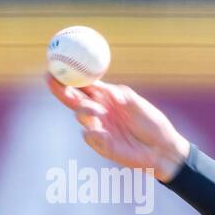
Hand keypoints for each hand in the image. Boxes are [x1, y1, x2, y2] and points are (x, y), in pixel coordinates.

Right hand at [46, 74, 190, 180]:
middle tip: (51, 78)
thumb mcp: (139, 105)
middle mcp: (99, 111)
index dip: (69, 75)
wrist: (164, 149)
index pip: (83, 84)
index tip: (58, 64)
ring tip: (98, 111)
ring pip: (80, 115)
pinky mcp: (102, 145)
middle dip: (59, 88)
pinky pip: (89, 137)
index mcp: (107, 98)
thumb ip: (123, 97)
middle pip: (73, 98)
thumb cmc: (153, 123)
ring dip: (84, 110)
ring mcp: (99, 127)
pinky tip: (101, 133)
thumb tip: (106, 89)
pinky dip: (92, 133)